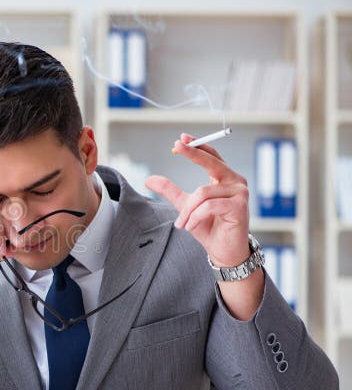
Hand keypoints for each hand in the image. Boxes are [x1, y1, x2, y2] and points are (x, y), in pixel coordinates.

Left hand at [145, 133, 250, 267]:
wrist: (223, 251)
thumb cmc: (208, 227)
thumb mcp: (185, 206)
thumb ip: (171, 191)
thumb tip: (149, 179)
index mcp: (224, 178)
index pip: (211, 156)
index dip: (198, 145)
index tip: (181, 138)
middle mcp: (235, 181)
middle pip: (212, 162)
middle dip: (193, 153)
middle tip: (176, 146)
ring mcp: (240, 193)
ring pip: (203, 193)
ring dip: (188, 210)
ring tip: (182, 223)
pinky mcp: (240, 206)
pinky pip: (209, 206)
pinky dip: (196, 216)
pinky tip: (191, 226)